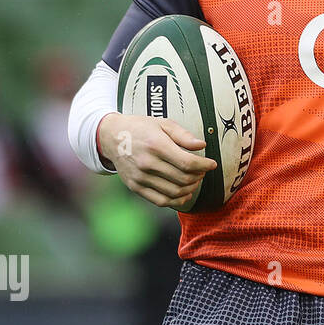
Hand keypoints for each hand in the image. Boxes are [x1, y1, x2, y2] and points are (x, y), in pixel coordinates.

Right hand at [98, 112, 216, 208]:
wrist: (111, 136)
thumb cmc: (141, 128)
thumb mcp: (163, 124)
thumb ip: (183, 135)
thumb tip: (202, 145)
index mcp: (156, 145)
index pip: (187, 163)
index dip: (205, 165)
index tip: (212, 164)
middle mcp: (147, 163)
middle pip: (183, 179)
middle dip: (199, 176)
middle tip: (203, 170)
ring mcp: (140, 177)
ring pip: (175, 192)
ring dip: (191, 188)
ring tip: (195, 180)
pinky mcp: (135, 187)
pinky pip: (161, 201)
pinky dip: (177, 200)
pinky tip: (184, 193)